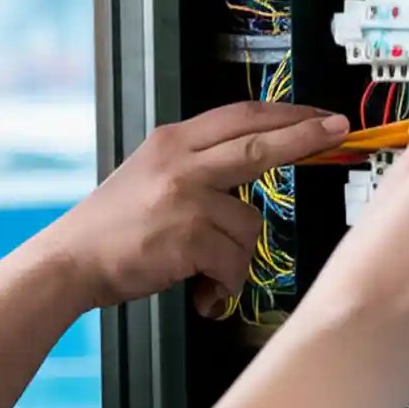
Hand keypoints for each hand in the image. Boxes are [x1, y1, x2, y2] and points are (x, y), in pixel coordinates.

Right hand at [45, 102, 349, 312]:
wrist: (69, 261)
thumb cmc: (109, 229)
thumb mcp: (147, 175)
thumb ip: (193, 166)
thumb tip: (248, 170)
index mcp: (170, 142)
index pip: (240, 116)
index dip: (287, 115)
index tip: (320, 118)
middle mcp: (179, 162)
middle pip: (259, 143)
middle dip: (306, 137)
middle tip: (339, 131)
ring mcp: (184, 198)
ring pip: (249, 224)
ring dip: (236, 258)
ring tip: (206, 273)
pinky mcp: (187, 236)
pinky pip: (234, 263)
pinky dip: (223, 286)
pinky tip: (201, 292)